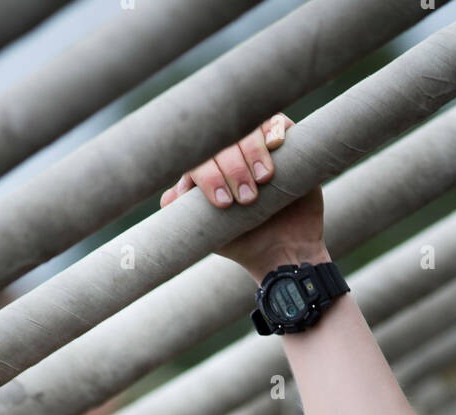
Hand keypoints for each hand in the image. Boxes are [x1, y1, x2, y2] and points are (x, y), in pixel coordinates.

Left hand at [159, 113, 326, 280]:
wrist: (288, 250)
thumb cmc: (247, 243)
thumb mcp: (213, 233)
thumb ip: (188, 217)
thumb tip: (167, 198)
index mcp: (207, 169)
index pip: (199, 160)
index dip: (209, 176)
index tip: (224, 204)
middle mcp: (230, 152)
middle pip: (222, 142)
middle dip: (233, 168)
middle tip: (247, 199)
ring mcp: (256, 144)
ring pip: (247, 129)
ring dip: (252, 150)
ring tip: (264, 178)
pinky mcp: (285, 140)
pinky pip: (276, 122)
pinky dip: (274, 128)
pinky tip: (275, 143)